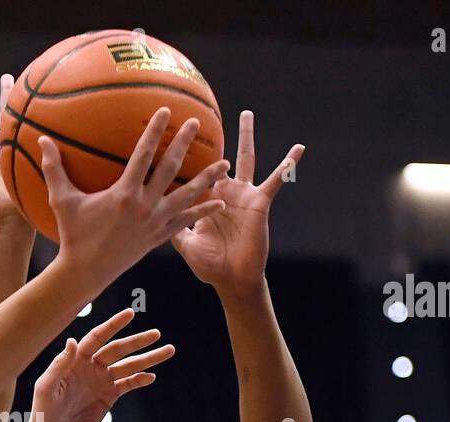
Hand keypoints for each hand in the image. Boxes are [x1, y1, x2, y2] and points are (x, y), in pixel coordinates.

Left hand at [31, 308, 173, 421]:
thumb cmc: (43, 412)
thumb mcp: (47, 388)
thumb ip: (59, 365)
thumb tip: (72, 341)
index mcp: (75, 360)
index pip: (97, 337)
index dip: (113, 325)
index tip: (130, 314)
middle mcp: (91, 366)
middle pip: (118, 349)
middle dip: (137, 341)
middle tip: (157, 333)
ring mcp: (101, 381)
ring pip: (128, 365)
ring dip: (147, 358)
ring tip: (168, 350)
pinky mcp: (109, 396)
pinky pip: (128, 384)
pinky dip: (140, 379)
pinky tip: (152, 376)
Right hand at [42, 107, 228, 286]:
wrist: (86, 273)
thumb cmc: (72, 235)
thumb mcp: (62, 201)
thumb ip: (53, 169)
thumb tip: (41, 139)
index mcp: (124, 194)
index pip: (143, 155)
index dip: (155, 131)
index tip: (166, 111)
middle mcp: (144, 207)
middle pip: (170, 170)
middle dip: (184, 145)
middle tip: (197, 124)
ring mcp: (154, 223)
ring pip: (187, 196)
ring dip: (207, 179)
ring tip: (226, 165)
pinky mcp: (158, 237)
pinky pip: (185, 221)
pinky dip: (202, 211)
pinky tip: (219, 202)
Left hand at [170, 110, 303, 294]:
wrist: (232, 280)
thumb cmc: (210, 266)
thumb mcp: (185, 245)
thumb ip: (173, 227)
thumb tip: (150, 218)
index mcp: (207, 200)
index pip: (196, 173)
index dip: (186, 157)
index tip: (173, 137)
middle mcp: (225, 193)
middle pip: (219, 158)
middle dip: (212, 138)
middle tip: (204, 115)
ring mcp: (243, 195)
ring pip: (245, 159)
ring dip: (246, 137)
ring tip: (246, 114)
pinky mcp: (260, 202)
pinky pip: (277, 180)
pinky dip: (288, 165)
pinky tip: (299, 149)